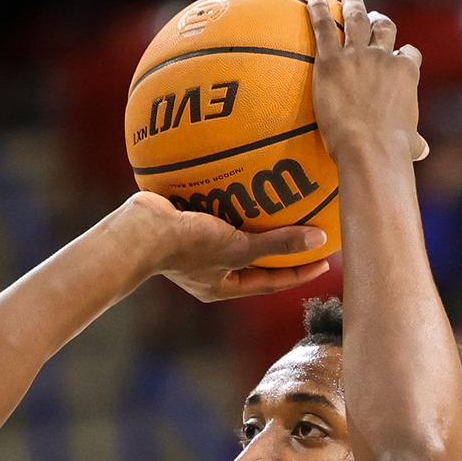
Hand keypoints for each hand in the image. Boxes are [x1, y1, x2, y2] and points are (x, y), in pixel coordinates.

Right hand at [122, 191, 329, 302]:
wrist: (137, 229)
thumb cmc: (186, 247)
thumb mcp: (238, 248)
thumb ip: (278, 244)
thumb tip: (320, 239)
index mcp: (221, 285)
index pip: (271, 282)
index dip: (298, 272)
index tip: (324, 261)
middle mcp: (209, 268)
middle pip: (253, 257)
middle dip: (278, 245)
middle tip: (307, 230)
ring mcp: (194, 245)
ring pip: (234, 232)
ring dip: (254, 218)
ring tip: (281, 200)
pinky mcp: (184, 220)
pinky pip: (216, 208)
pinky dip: (230, 196)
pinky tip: (245, 175)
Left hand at [307, 0, 427, 162]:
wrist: (370, 148)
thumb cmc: (392, 150)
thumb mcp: (410, 144)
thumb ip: (415, 141)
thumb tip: (422, 151)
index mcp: (406, 73)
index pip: (409, 54)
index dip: (403, 53)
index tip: (398, 53)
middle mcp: (384, 57)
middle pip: (384, 28)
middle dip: (379, 19)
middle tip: (372, 13)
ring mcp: (358, 56)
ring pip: (356, 19)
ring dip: (353, 3)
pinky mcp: (331, 61)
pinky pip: (324, 27)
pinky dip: (317, 9)